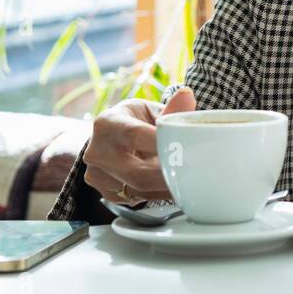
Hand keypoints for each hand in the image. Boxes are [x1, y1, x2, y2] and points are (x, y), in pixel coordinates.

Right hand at [82, 87, 196, 203]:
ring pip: (139, 190)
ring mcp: (98, 175)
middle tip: (195, 174)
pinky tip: (171, 186)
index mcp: (107, 123)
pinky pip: (137, 199)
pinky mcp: (105, 193)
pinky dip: (158, 194)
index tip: (185, 149)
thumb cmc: (135, 122)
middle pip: (138, 172)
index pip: (135, 136)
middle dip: (169, 176)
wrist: (111, 140)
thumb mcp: (150, 110)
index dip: (162, 144)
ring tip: (188, 179)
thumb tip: (187, 94)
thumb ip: (171, 108)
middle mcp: (97, 151)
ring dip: (167, 187)